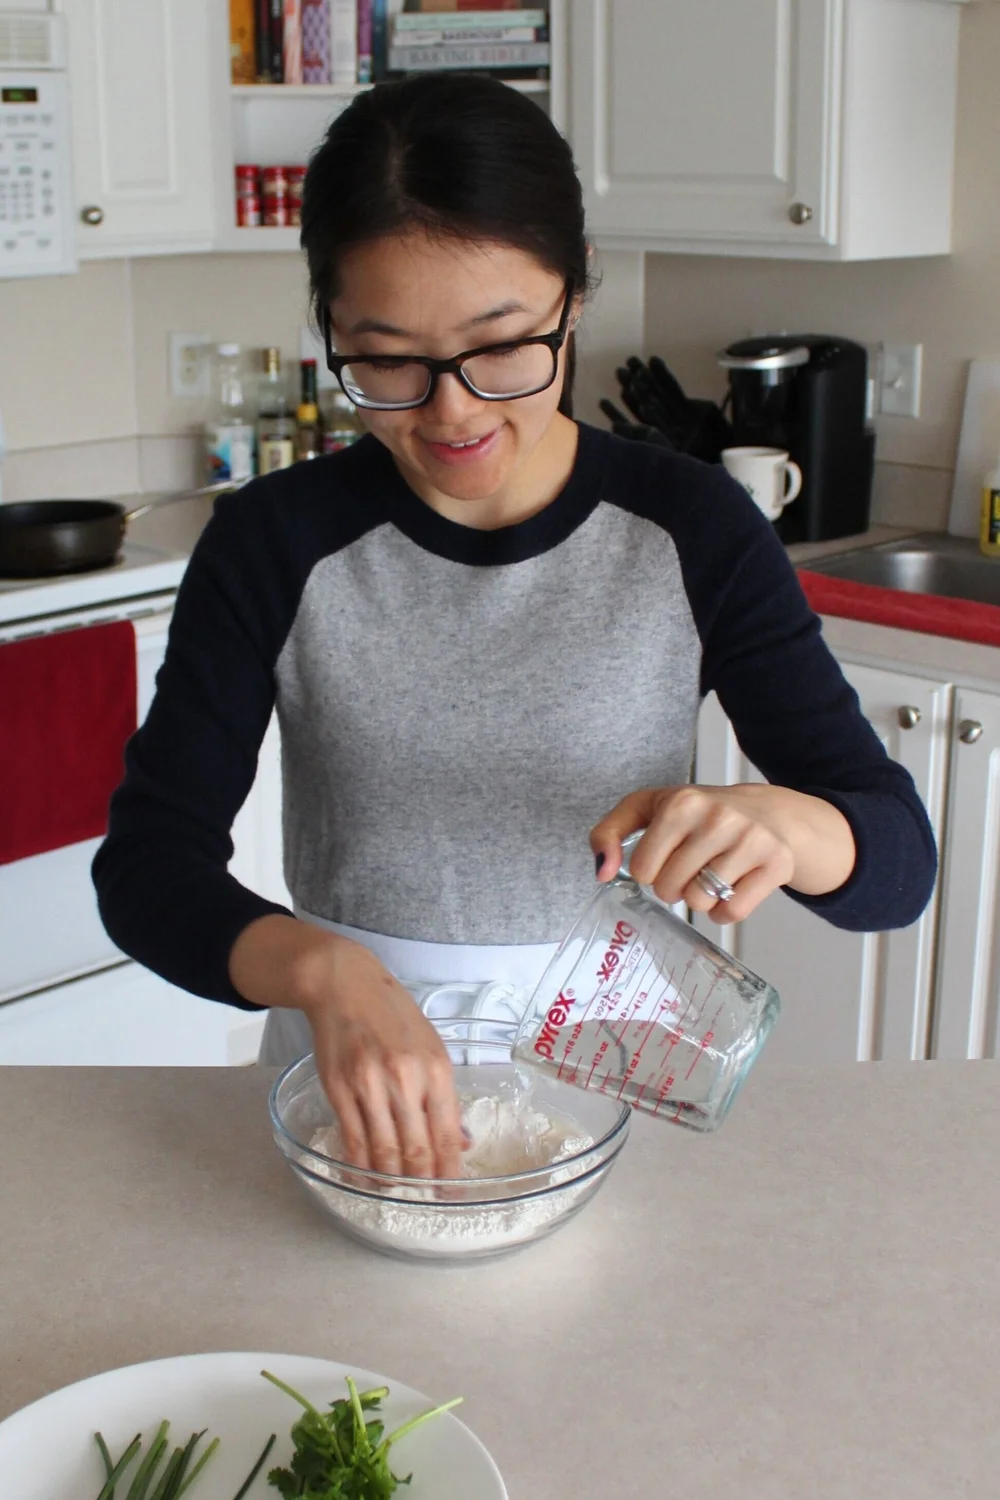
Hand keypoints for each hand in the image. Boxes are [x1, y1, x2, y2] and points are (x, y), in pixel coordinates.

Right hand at [229, 917, 464, 1177]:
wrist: (345, 985)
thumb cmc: (394, 1015)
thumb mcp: (432, 1046)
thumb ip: (444, 1095)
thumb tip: (461, 1141)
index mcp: (435, 1069)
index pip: (447, 1134)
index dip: (450, 1171)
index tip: (453, 1194)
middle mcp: (404, 1079)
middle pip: (416, 1149)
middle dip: (422, 1183)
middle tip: (425, 1201)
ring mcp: (368, 1086)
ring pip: (383, 1151)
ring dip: (391, 1181)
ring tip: (397, 1195)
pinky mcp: (339, 1089)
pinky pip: (352, 1139)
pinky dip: (360, 1166)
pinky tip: (367, 1178)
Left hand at [590, 783, 854, 923]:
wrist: (770, 812)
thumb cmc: (700, 814)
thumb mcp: (648, 809)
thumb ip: (608, 833)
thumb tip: (601, 872)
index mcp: (681, 803)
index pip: (642, 869)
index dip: (649, 870)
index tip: (665, 855)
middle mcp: (717, 818)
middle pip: (669, 889)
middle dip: (673, 886)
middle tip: (689, 868)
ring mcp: (750, 840)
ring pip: (700, 902)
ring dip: (699, 899)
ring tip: (709, 877)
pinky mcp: (775, 863)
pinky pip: (732, 912)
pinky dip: (724, 912)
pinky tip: (729, 889)